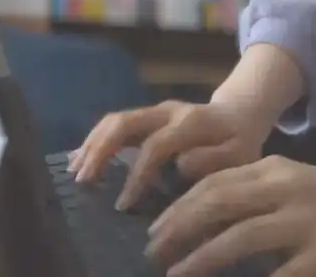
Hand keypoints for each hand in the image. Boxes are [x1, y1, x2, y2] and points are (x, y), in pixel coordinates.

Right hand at [68, 99, 270, 210]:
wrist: (240, 112)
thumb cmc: (240, 142)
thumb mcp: (240, 155)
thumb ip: (215, 160)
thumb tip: (181, 166)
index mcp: (190, 122)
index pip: (155, 145)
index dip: (137, 174)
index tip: (124, 205)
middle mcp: (166, 110)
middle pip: (125, 122)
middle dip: (101, 151)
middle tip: (83, 181)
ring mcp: (154, 110)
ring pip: (115, 119)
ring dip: (93, 144)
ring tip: (75, 171)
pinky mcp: (146, 115)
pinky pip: (116, 122)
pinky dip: (95, 139)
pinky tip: (79, 158)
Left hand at [147, 155, 315, 276]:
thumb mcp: (290, 182)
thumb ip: (251, 190)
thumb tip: (201, 211)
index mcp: (273, 169)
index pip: (213, 182)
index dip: (179, 205)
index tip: (154, 226)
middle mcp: (284, 189)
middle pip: (218, 202)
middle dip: (178, 226)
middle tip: (152, 250)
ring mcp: (305, 223)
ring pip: (239, 237)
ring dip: (200, 258)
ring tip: (174, 274)